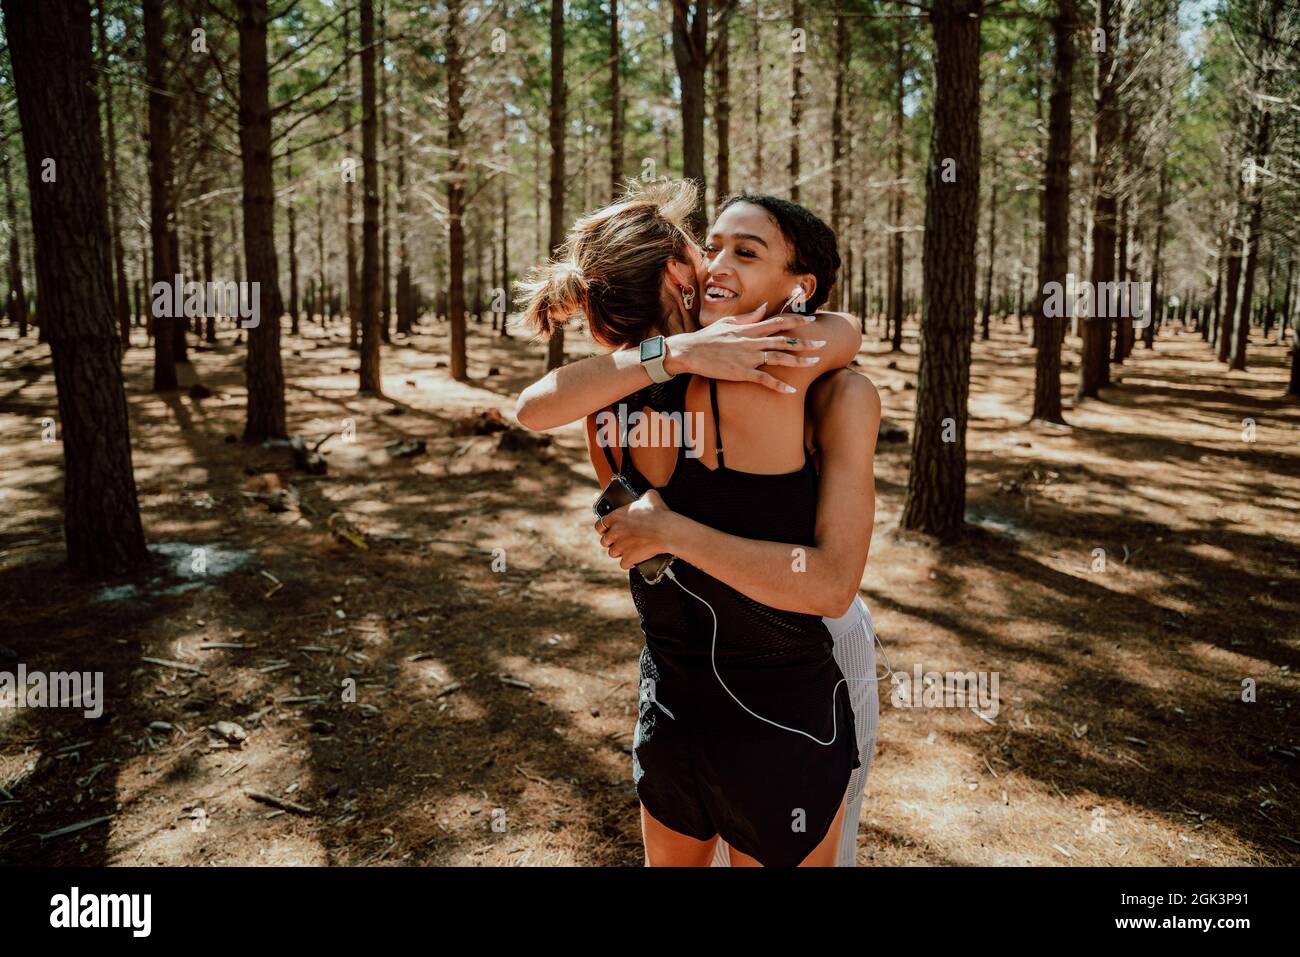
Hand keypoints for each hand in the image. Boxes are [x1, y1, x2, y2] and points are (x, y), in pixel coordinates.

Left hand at [593, 489, 675, 568]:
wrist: (666, 531)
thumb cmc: (658, 513)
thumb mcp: (650, 496)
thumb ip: (643, 496)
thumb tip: (645, 496)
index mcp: (616, 517)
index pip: (599, 525)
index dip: (603, 528)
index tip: (607, 530)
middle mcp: (615, 532)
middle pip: (604, 541)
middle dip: (611, 541)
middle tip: (620, 540)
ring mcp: (621, 546)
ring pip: (612, 553)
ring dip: (619, 552)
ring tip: (628, 549)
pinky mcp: (629, 558)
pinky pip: (623, 564)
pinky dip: (629, 563)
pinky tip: (634, 559)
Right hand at [663, 304, 825, 393]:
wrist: (688, 352)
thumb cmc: (706, 337)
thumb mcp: (727, 322)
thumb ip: (748, 316)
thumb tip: (765, 307)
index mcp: (748, 328)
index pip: (776, 321)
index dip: (795, 320)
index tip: (811, 319)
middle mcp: (750, 341)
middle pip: (783, 340)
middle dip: (805, 341)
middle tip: (822, 343)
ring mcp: (747, 357)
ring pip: (778, 357)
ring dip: (799, 360)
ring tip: (815, 362)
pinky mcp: (741, 373)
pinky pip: (764, 379)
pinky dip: (778, 385)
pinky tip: (792, 390)